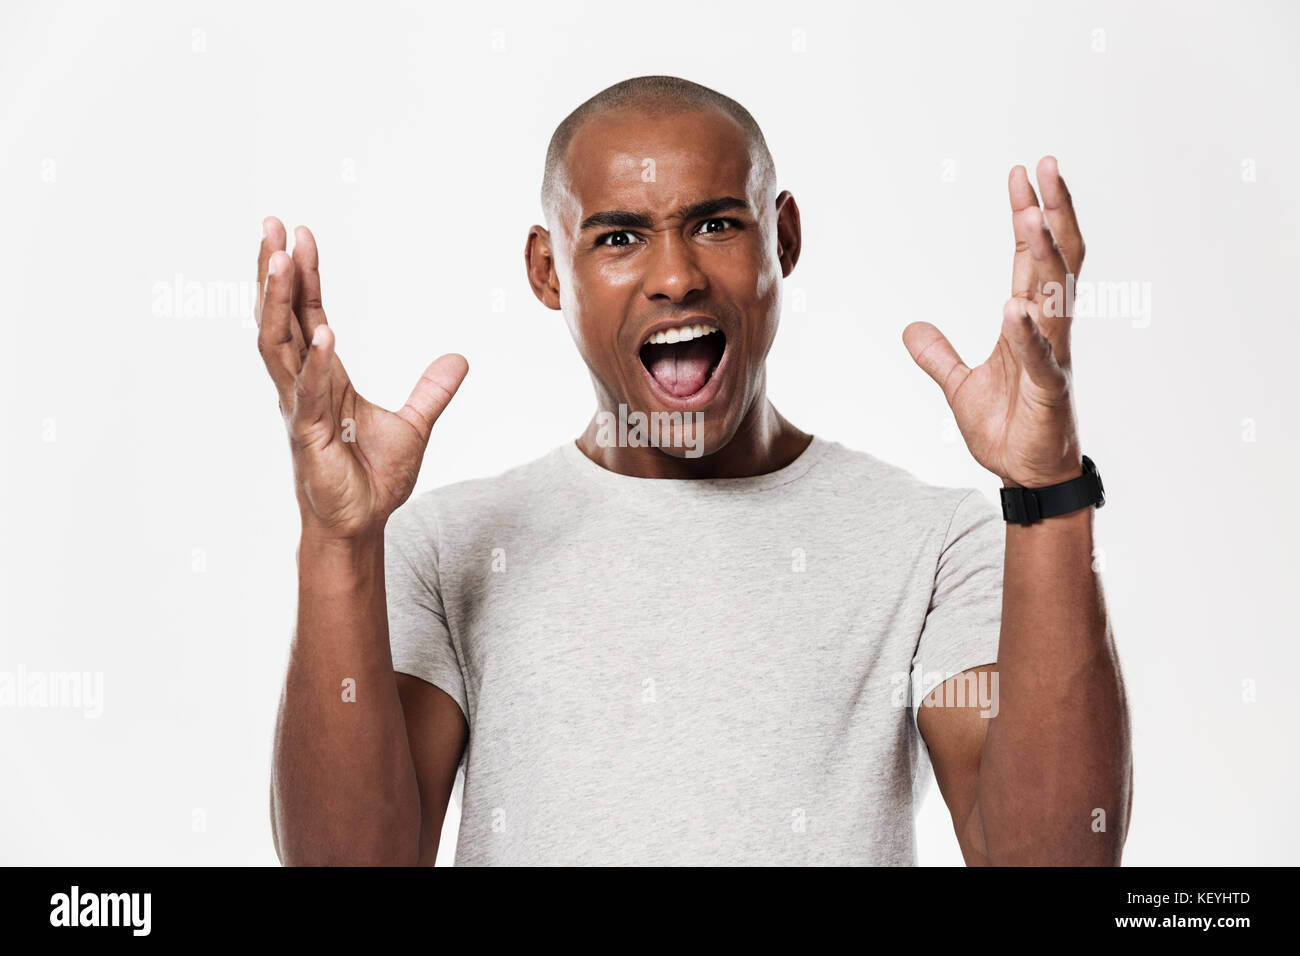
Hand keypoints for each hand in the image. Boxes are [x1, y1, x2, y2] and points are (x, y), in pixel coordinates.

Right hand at [255, 217, 467, 538]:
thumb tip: (459, 359)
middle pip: (280, 317)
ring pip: (279, 346)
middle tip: (270, 224)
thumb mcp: (414, 424)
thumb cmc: (373, 478)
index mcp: (322, 376)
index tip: (299, 232)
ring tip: (280, 260)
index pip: (307, 313)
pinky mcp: (308, 436)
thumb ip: (432, 389)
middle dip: (274, 271)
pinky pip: (308, 393)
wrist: (363, 524)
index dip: (304, 275)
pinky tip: (321, 333)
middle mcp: (302, 385)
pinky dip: (314, 363)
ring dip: (277, 303)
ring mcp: (300, 407)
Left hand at [903, 156, 1084, 487]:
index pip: (1033, 258)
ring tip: (1034, 215)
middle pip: (1058, 259)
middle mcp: (1048, 331)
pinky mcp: (1049, 391)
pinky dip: (1027, 332)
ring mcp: (1053, 358)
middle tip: (1047, 166)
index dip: (1029, 216)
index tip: (1022, 176)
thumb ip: (937, 354)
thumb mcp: (959, 385)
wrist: (1025, 475)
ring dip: (1046, 255)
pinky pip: (1041, 357)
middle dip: (1053, 212)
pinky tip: (1016, 306)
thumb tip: (910, 327)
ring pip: (1057, 296)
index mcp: (1029, 323)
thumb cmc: (1007, 427)